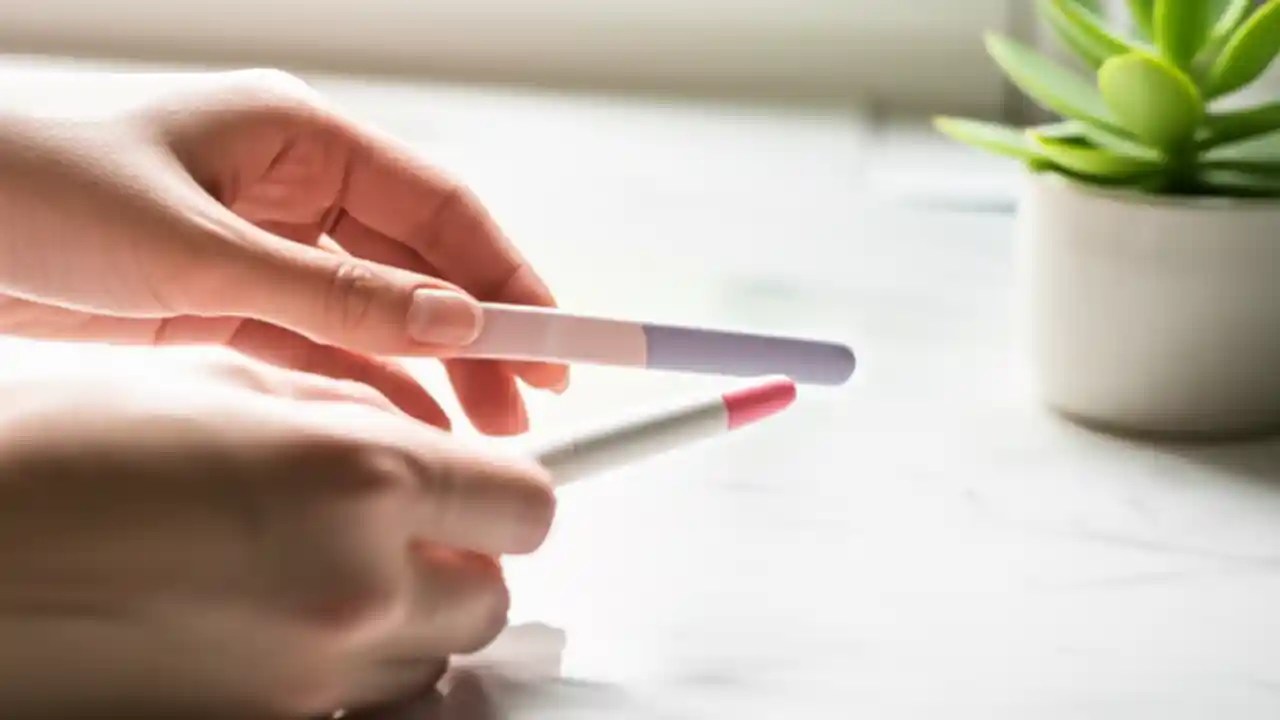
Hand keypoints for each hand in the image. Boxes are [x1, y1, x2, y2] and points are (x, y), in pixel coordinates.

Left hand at [0, 69, 566, 434]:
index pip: (438, 207)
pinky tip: (405, 418)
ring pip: (376, 311)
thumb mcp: (201, 251)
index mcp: (300, 139)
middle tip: (530, 398)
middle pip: (418, 263)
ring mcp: (265, 247)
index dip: (506, 273)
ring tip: (483, 423)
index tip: (554, 337)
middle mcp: (294, 189)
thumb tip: (451, 324)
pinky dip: (364, 381)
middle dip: (479, 329)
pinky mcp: (230, 300)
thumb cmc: (40, 193)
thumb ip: (334, 295)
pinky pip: (320, 344)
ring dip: (429, 363)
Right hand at [0, 350, 554, 717]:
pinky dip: (341, 664)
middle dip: (457, 555)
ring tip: (316, 566)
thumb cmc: (47, 454)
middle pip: (491, 594)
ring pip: (431, 655)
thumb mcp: (224, 381)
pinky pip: (356, 701)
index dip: (507, 488)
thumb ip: (355, 414)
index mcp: (358, 477)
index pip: (527, 503)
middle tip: (397, 522)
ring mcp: (311, 679)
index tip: (483, 483)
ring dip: (403, 612)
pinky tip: (270, 615)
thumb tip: (426, 439)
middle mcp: (355, 589)